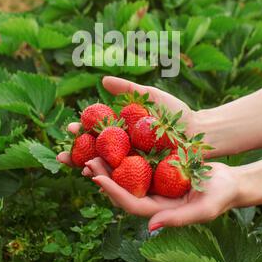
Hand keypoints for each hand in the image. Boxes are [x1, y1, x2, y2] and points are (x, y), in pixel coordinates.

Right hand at [57, 75, 196, 167]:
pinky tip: (99, 181)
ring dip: (91, 169)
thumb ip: (127, 90)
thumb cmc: (174, 113)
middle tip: (63, 156)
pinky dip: (111, 181)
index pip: (96, 132)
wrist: (198, 131)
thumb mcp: (149, 96)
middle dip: (78, 155)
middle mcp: (125, 148)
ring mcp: (134, 163)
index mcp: (122, 130)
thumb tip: (102, 80)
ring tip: (79, 169)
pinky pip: (125, 180)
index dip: (82, 131)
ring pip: (107, 168)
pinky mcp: (145, 176)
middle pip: (96, 152)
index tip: (70, 128)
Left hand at [81, 158, 239, 230]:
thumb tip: (149, 227)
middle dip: (104, 176)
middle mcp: (153, 196)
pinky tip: (117, 137)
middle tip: (88, 161)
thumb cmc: (220, 196)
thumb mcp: (203, 210)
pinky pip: (139, 160)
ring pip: (127, 173)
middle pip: (123, 188)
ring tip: (94, 149)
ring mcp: (155, 181)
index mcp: (159, 209)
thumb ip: (178, 219)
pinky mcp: (159, 167)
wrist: (230, 181)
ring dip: (111, 163)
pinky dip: (126, 151)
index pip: (130, 203)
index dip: (113, 192)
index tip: (97, 179)